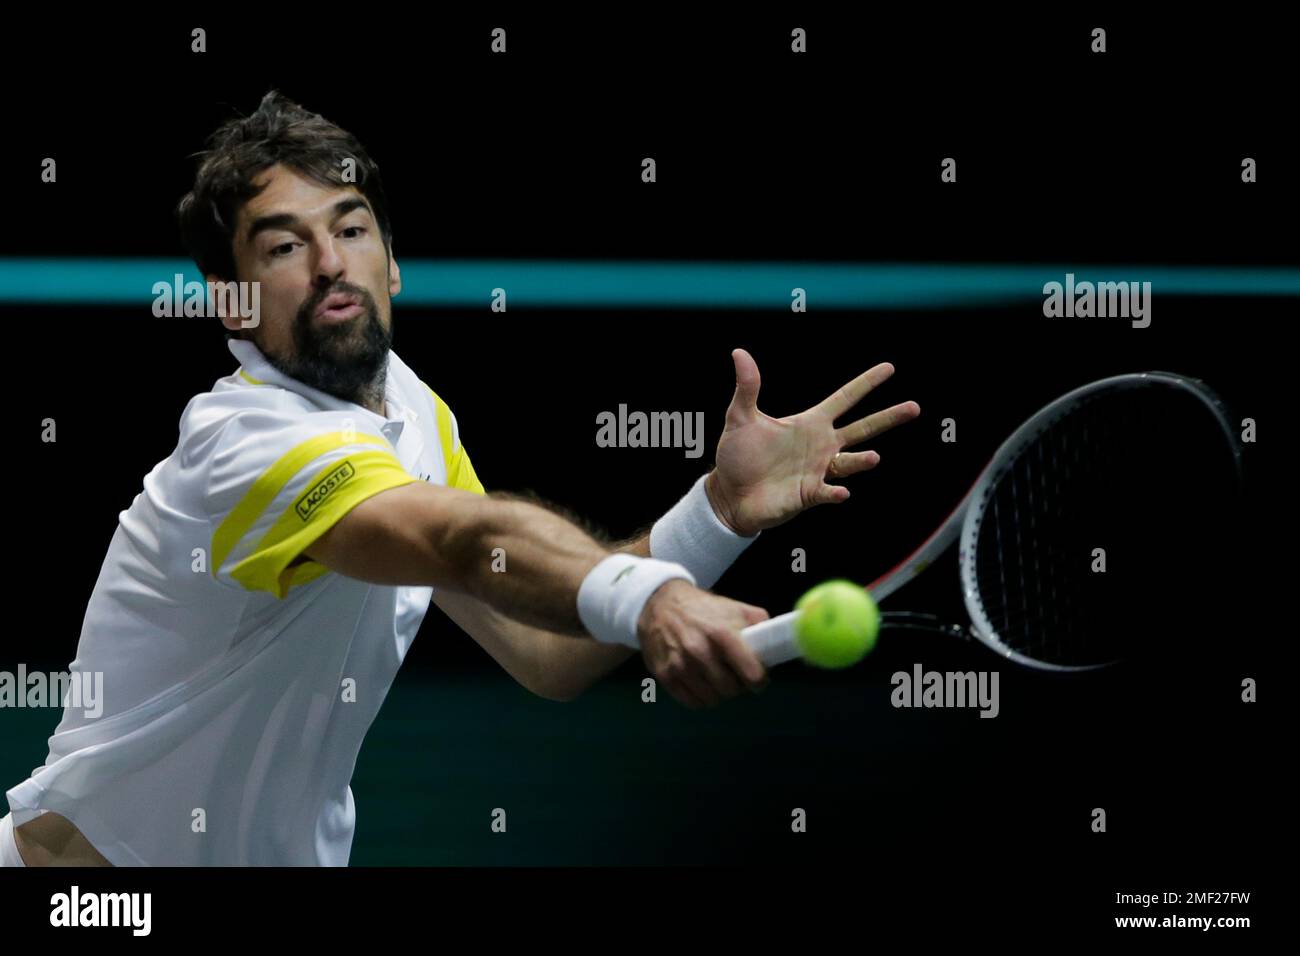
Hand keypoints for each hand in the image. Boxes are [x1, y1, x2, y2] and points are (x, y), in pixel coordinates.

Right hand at [637, 579, 769, 708]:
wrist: (659, 604)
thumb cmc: (702, 609)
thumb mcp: (734, 607)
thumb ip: (759, 624)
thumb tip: (776, 645)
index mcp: (722, 633)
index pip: (751, 673)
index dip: (759, 680)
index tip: (758, 679)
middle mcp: (700, 652)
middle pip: (731, 690)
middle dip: (738, 686)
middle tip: (735, 676)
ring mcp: (680, 665)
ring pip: (712, 699)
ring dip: (719, 693)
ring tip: (717, 678)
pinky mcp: (665, 675)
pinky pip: (692, 702)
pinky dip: (700, 698)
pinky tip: (701, 683)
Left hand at [706, 351, 920, 535]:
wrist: (730, 494)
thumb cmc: (738, 456)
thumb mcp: (740, 418)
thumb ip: (747, 387)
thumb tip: (739, 353)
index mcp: (810, 423)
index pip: (845, 399)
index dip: (866, 383)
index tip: (889, 368)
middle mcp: (821, 446)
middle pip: (862, 428)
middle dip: (888, 417)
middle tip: (914, 407)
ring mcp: (818, 470)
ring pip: (850, 462)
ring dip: (862, 460)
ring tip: (874, 457)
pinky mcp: (809, 494)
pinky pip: (829, 492)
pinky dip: (836, 491)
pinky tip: (842, 491)